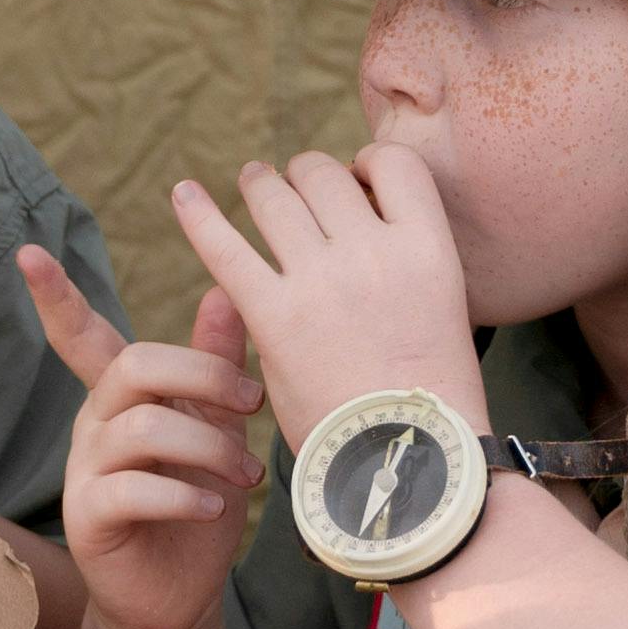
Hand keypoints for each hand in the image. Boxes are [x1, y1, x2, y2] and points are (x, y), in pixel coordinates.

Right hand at [23, 246, 267, 628]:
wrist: (180, 598)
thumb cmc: (198, 507)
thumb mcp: (216, 430)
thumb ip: (215, 364)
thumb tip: (223, 290)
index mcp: (120, 395)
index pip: (80, 334)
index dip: (56, 296)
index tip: (28, 251)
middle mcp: (94, 423)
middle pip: (134, 366)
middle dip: (203, 376)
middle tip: (253, 403)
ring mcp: (85, 470)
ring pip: (142, 428)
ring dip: (209, 447)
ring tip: (245, 476)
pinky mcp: (88, 516)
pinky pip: (132, 489)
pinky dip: (184, 495)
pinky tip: (213, 507)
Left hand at [163, 147, 486, 449]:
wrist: (405, 463)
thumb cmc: (427, 398)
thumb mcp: (445, 309)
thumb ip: (404, 262)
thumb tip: (360, 225)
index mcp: (427, 248)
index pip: (396, 165)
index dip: (369, 167)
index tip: (357, 183)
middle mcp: (374, 252)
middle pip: (324, 174)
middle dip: (307, 176)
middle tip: (296, 190)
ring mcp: (320, 281)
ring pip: (274, 196)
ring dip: (260, 186)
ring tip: (254, 185)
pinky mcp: (273, 315)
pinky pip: (224, 247)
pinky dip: (198, 215)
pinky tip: (183, 194)